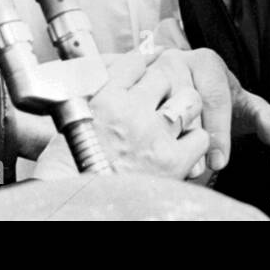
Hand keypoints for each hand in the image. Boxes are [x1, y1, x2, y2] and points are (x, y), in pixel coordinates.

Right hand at [36, 50, 208, 180]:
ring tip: (177, 119)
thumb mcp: (74, 124)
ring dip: (185, 107)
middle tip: (163, 98)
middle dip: (167, 85)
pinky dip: (196, 140)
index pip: (135, 62)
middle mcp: (131, 112)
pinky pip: (200, 136)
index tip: (147, 69)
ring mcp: (154, 135)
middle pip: (166, 74)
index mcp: (104, 100)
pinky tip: (183, 147)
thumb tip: (112, 87)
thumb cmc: (69, 172)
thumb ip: (98, 101)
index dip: (144, 65)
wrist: (79, 207)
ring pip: (189, 99)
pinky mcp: (172, 161)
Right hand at [141, 47, 269, 177]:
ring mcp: (147, 70)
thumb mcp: (238, 107)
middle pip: (183, 101)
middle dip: (192, 137)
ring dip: (166, 137)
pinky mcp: (126, 82)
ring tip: (174, 159)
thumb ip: (263, 117)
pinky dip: (140, 128)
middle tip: (197, 166)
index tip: (219, 161)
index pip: (213, 96)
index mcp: (205, 62)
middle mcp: (175, 59)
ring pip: (155, 106)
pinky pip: (130, 106)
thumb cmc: (212, 100)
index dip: (218, 132)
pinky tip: (149, 144)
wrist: (175, 89)